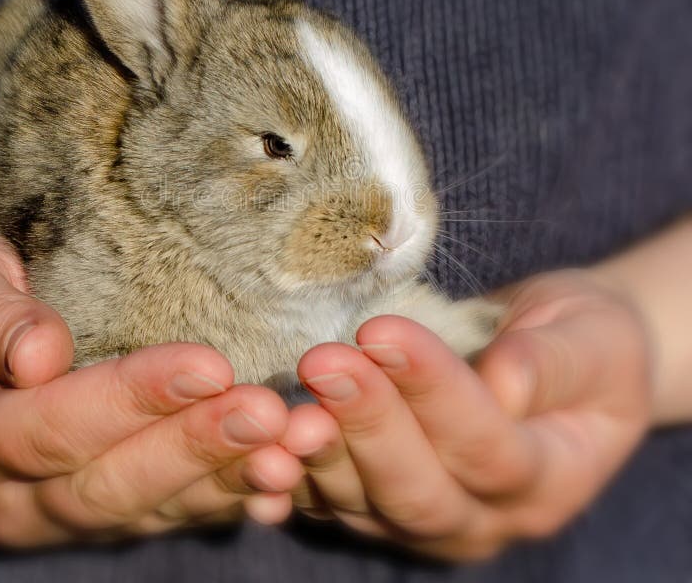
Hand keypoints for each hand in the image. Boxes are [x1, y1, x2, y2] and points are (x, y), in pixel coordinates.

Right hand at [0, 229, 301, 545]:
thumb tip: (39, 355)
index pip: (52, 427)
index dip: (132, 398)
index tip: (209, 364)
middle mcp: (7, 495)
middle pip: (110, 482)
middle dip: (196, 447)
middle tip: (270, 415)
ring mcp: (55, 511)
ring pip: (148, 508)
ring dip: (227, 480)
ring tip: (294, 450)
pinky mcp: (98, 505)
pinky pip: (165, 513)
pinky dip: (225, 501)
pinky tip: (280, 488)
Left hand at [282, 270, 650, 559]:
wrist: (557, 367)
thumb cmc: (582, 343)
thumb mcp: (592, 337)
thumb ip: (553, 361)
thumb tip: (504, 380)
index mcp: (549, 475)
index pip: (487, 443)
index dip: (434, 392)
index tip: (382, 332)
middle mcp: (485, 515)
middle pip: (419, 489)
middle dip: (367, 425)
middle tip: (323, 363)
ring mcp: (428, 519)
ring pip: (366, 505)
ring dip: (319, 457)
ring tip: (282, 406)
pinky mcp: (381, 504)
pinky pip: (331, 505)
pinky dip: (291, 489)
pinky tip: (257, 463)